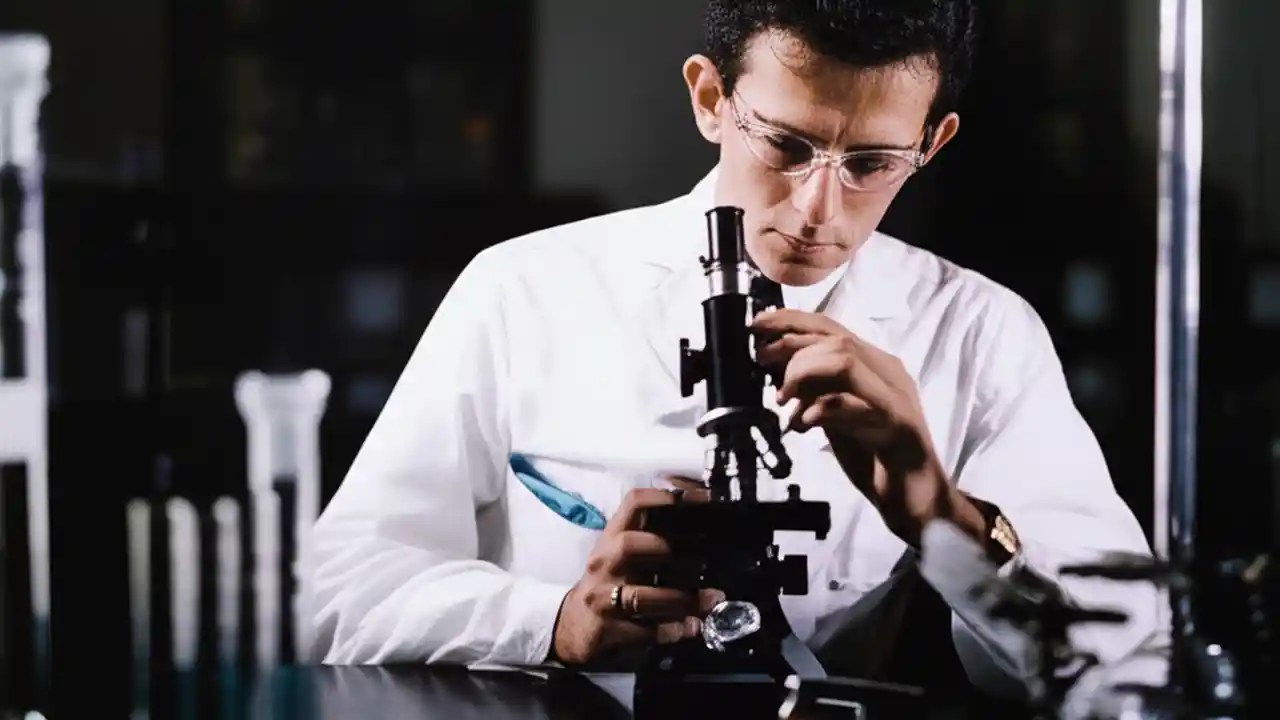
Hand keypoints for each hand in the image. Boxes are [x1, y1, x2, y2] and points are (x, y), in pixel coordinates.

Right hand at [550, 485, 723, 664]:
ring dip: (682, 599)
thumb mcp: (625, 554)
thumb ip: (656, 536)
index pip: (633, 504)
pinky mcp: (607, 629)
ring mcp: (602, 597)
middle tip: (703, 560)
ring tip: (712, 598)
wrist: (574, 625)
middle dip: (667, 550)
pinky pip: (644, 631)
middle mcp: (604, 563)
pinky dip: (673, 630)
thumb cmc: (609, 581)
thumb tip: (704, 523)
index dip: (665, 498)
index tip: (702, 501)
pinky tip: (693, 627)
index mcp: (611, 537)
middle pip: (628, 545)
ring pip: (641, 596)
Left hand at [752, 309, 979, 546]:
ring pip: (845, 362)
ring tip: (786, 400)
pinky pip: (856, 406)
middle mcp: (888, 374)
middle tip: (762, 362)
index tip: (756, 325)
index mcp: (875, 367)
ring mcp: (895, 398)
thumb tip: (776, 370)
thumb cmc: (874, 458)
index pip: (831, 327)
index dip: (791, 321)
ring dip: (804, 374)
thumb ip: (814, 392)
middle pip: (835, 338)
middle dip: (791, 345)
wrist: (916, 499)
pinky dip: (822, 410)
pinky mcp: (898, 426)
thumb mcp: (834, 418)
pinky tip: (803, 424)